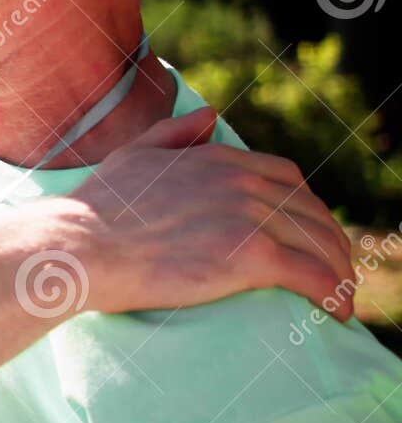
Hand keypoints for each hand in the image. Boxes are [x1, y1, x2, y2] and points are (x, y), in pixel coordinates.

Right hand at [61, 107, 353, 318]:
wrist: (80, 245)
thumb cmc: (97, 208)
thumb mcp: (134, 155)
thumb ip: (174, 133)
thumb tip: (211, 113)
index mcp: (218, 159)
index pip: (286, 177)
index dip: (306, 205)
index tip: (309, 229)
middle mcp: (241, 183)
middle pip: (310, 211)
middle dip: (330, 239)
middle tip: (335, 267)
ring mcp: (249, 218)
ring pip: (318, 243)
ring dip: (339, 269)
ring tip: (342, 295)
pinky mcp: (250, 257)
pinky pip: (310, 275)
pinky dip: (332, 293)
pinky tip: (337, 310)